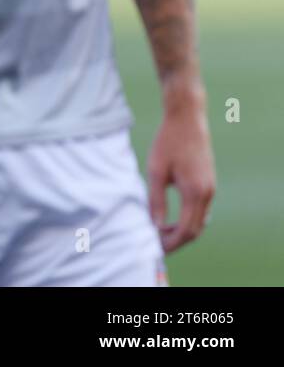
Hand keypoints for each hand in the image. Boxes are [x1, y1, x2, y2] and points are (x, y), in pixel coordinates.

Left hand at [147, 101, 215, 252]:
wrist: (187, 118)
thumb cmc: (168, 142)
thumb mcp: (156, 171)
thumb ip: (156, 200)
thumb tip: (155, 225)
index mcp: (196, 192)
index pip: (187, 230)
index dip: (171, 242)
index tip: (156, 247)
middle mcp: (208, 193)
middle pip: (196, 229)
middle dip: (176, 240)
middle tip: (156, 244)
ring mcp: (210, 189)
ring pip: (199, 221)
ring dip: (182, 230)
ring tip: (160, 233)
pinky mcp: (208, 183)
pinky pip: (200, 210)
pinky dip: (188, 219)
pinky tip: (170, 219)